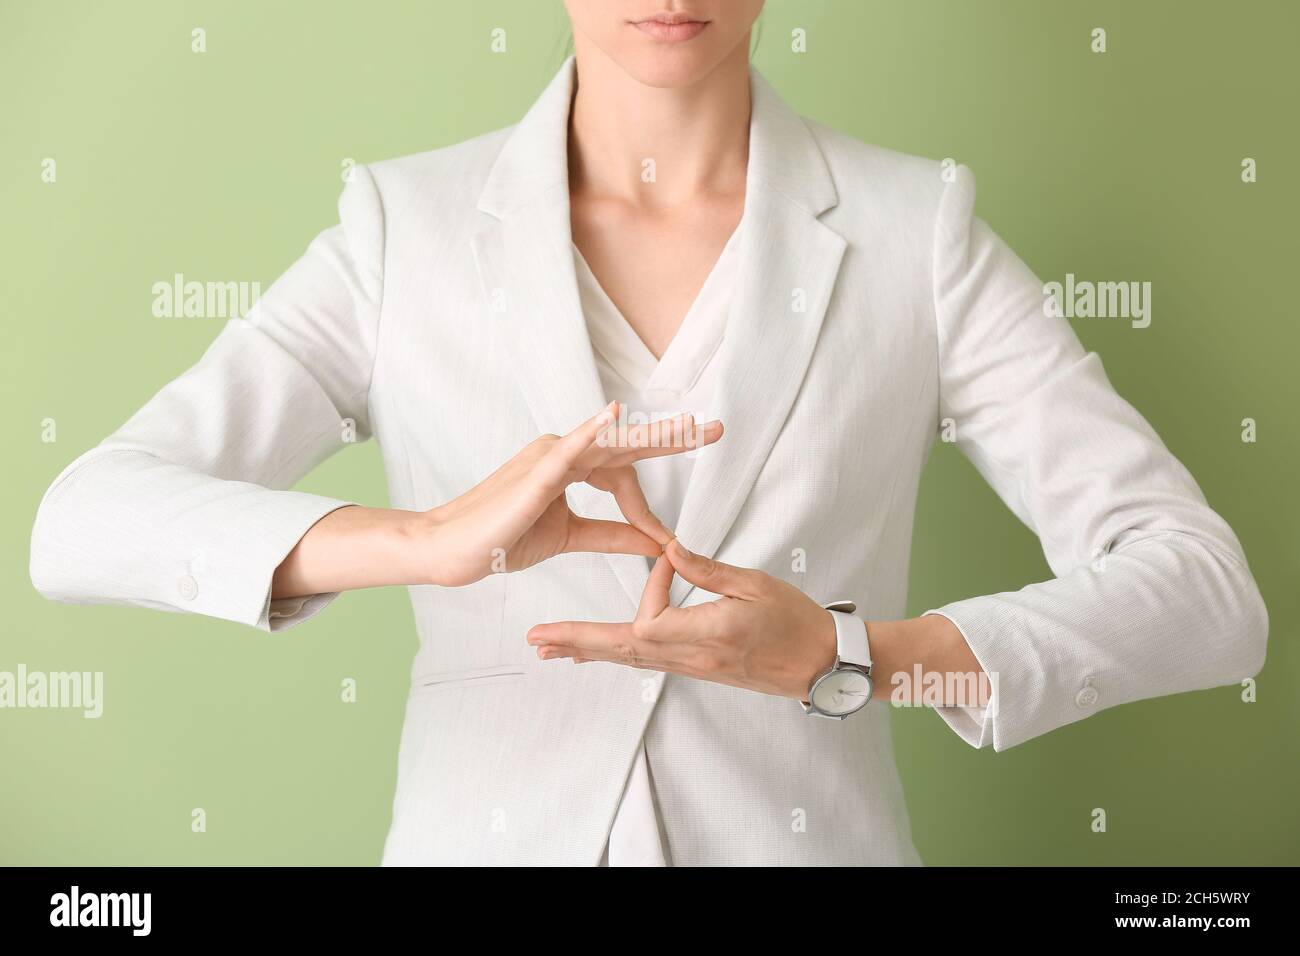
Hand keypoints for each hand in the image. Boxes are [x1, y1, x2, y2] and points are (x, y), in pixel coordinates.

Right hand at [421, 404, 721, 586]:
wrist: (455, 550)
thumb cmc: (503, 538)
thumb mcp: (571, 537)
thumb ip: (614, 535)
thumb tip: (657, 540)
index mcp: (571, 468)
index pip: (625, 471)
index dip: (648, 504)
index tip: (666, 537)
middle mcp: (564, 453)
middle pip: (628, 444)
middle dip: (674, 438)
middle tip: (717, 429)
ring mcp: (548, 458)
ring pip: (610, 442)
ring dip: (651, 435)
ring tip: (691, 427)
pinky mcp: (534, 473)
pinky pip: (568, 448)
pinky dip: (592, 430)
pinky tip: (614, 414)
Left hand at [526, 538, 836, 698]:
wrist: (820, 665)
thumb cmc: (795, 622)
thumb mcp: (756, 585)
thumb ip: (707, 570)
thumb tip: (667, 548)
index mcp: (707, 634)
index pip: (651, 619)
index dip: (651, 585)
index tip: (670, 556)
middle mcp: (692, 658)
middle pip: (623, 650)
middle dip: (578, 641)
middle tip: (537, 638)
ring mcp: (691, 668)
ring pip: (629, 658)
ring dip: (588, 649)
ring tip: (550, 646)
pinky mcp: (694, 668)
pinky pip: (645, 661)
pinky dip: (615, 653)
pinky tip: (594, 652)